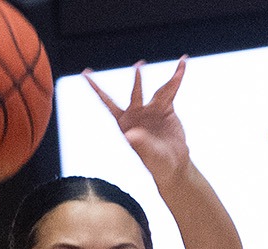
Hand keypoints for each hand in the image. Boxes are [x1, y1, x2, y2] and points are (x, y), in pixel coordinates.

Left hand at [84, 57, 190, 178]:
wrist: (173, 165)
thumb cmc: (157, 163)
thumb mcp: (148, 155)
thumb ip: (140, 143)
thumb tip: (131, 134)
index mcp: (124, 123)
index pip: (107, 102)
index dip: (96, 88)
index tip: (85, 74)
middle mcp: (137, 113)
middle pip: (134, 91)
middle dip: (137, 78)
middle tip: (139, 65)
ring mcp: (152, 109)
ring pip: (157, 90)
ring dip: (168, 79)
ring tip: (172, 65)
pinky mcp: (166, 108)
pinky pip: (171, 90)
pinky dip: (177, 78)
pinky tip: (182, 66)